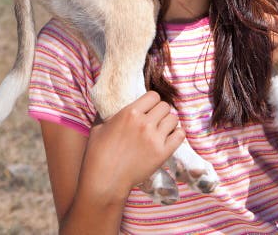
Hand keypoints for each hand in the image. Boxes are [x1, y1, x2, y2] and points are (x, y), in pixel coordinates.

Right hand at [76, 91, 185, 206]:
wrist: (105, 181)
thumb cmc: (97, 154)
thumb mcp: (98, 127)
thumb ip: (108, 112)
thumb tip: (111, 101)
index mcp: (129, 113)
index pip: (153, 96)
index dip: (152, 101)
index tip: (149, 107)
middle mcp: (144, 123)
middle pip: (165, 106)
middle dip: (160, 111)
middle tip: (155, 120)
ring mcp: (155, 138)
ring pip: (174, 119)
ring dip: (168, 123)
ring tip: (162, 129)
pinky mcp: (163, 153)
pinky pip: (180, 135)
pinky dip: (177, 134)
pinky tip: (170, 137)